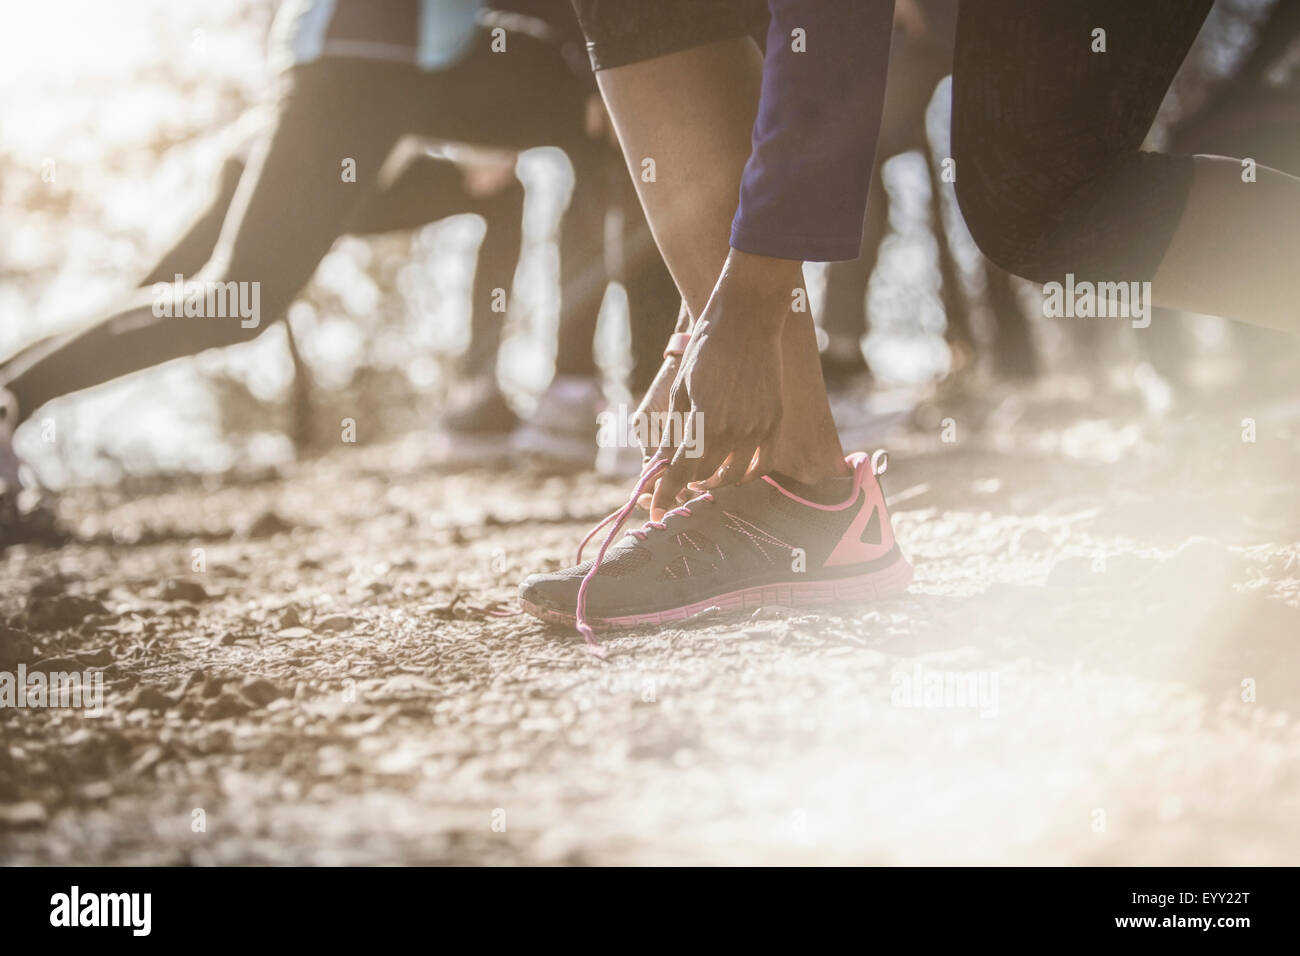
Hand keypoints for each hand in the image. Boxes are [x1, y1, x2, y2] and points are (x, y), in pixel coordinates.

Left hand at [649, 250, 801, 518]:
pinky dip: (744, 473)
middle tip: (675, 485)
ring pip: (733, 475)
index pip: (681, 472)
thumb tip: (660, 465)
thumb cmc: (706, 351)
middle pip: (704, 475)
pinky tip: (730, 471)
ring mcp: (758, 428)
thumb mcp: (679, 391)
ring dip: (714, 481)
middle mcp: (733, 430)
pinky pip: (761, 463)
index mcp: (703, 421)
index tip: (655, 511)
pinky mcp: (774, 422)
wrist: (747, 320)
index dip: (666, 495)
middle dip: (686, 484)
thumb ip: (672, 432)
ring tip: (701, 477)